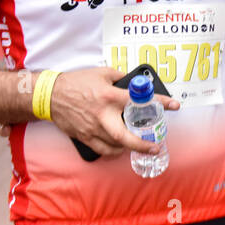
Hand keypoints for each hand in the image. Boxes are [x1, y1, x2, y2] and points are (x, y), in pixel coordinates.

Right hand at [48, 67, 179, 156]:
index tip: (174, 105)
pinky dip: (114, 150)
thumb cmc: (76, 82)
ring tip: (139, 144)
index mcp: (109, 97)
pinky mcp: (84, 136)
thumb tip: (135, 82)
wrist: (50, 95)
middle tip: (155, 146)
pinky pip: (102, 150)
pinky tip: (120, 147)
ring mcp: (92, 128)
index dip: (159, 102)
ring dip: (129, 147)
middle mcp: (102, 115)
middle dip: (143, 145)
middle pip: (126, 136)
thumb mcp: (102, 73)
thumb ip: (121, 78)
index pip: (139, 100)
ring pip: (115, 145)